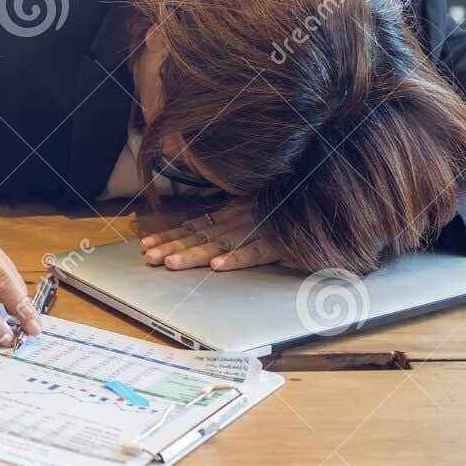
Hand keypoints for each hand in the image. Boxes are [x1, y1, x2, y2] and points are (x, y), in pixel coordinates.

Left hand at [141, 202, 280, 271]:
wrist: (320, 200)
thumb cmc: (283, 209)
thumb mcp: (250, 211)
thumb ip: (227, 222)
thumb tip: (196, 232)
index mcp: (231, 215)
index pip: (193, 228)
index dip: (169, 237)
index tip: (146, 246)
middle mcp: (238, 221)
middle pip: (199, 238)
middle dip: (172, 248)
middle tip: (149, 258)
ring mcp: (257, 230)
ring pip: (220, 244)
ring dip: (195, 255)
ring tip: (173, 263)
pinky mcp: (278, 242)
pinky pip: (255, 251)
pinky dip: (237, 258)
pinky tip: (220, 265)